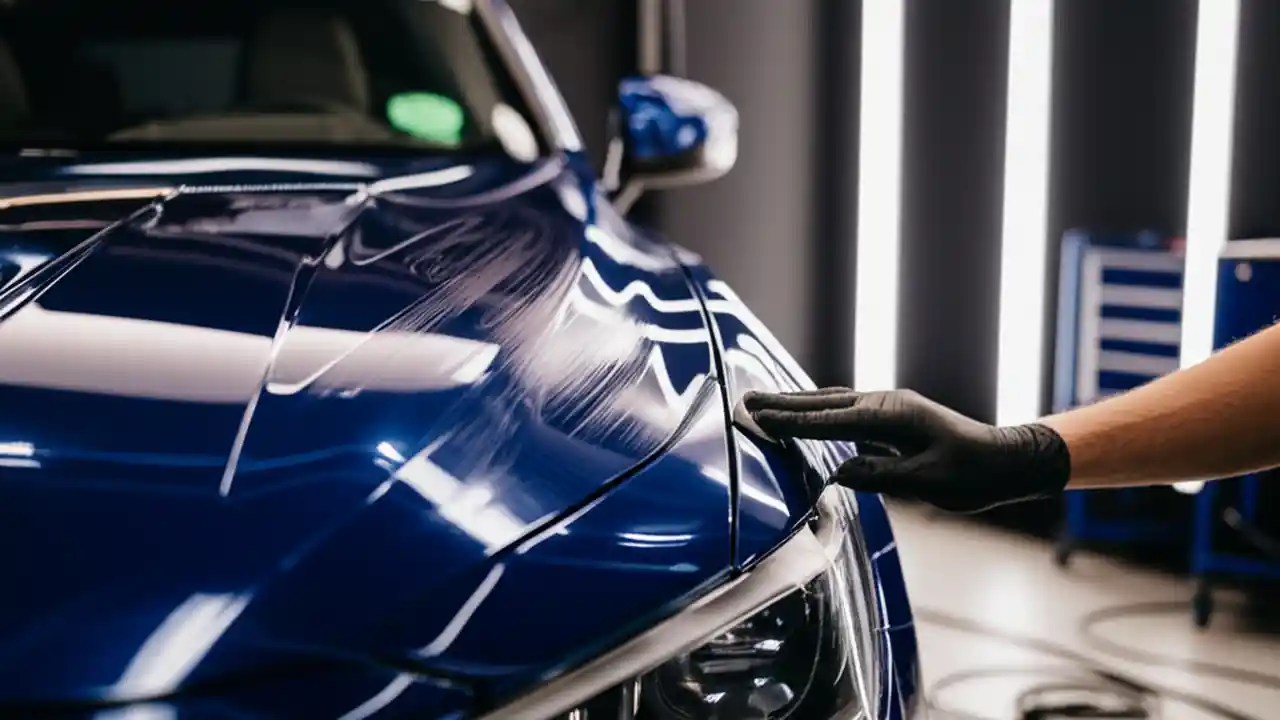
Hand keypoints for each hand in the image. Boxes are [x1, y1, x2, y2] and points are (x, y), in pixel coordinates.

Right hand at [743, 388, 1070, 512]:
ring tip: (763, 403)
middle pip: (824, 402)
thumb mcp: (927, 482)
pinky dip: (818, 408)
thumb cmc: (972, 475)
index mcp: (893, 417)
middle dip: (783, 403)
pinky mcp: (893, 415)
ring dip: (797, 403)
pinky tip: (805, 412)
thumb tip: (838, 472)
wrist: (1006, 460)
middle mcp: (887, 404)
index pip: (830, 420)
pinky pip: (846, 408)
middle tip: (746, 400)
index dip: (791, 421)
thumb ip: (881, 475)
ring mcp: (890, 406)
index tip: (757, 418)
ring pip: (833, 402)